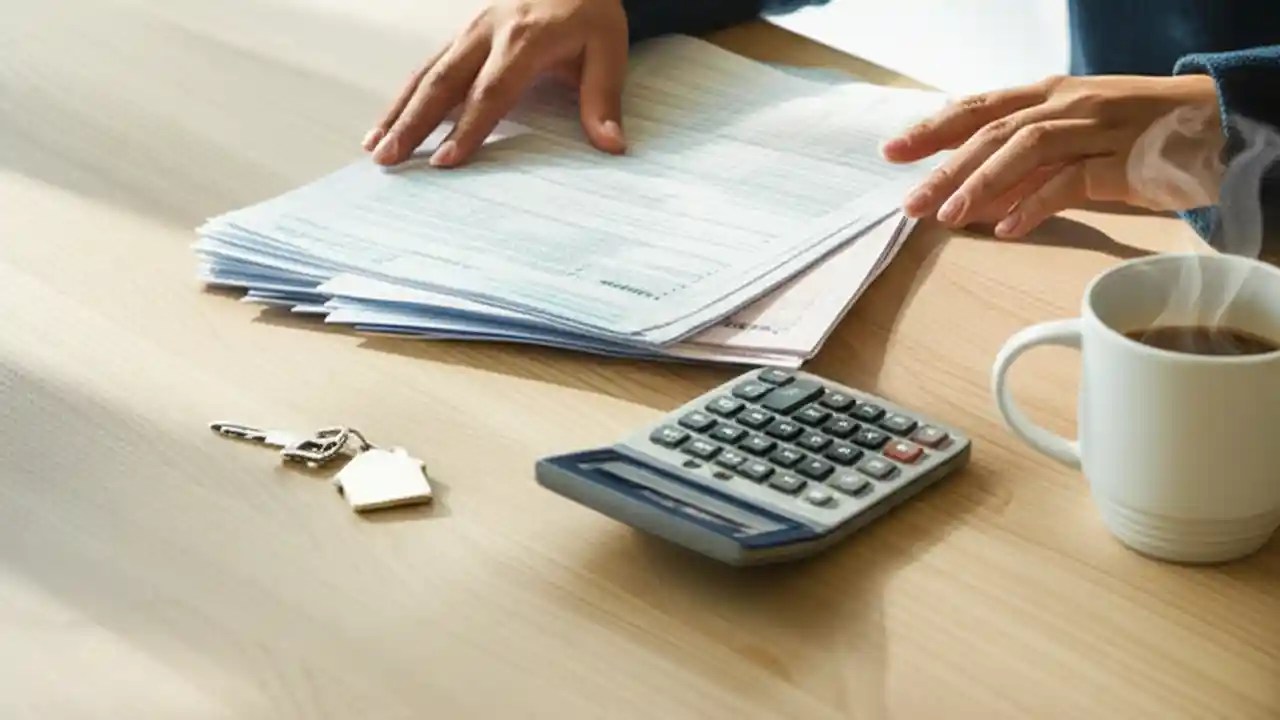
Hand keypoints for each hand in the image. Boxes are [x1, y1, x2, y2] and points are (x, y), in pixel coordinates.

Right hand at [364, 0, 627, 167]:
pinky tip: (387, 122)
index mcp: (525, 38)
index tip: (447, 160)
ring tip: (374, 147)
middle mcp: (488, 33)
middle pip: (444, 82)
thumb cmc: (589, 12)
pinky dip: (404, 97)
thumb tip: (611, 145)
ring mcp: (469, 32)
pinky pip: (427, 67)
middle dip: (413, 123)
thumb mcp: (609, 49)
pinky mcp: (462, 37)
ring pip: (426, 73)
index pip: (491, 90)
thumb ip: (603, 99)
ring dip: (398, 111)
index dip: (469, 126)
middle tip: (390, 159)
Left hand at [882, 75, 1224, 237]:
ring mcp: (1094, 129)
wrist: (1215, 125)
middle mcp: (1067, 104)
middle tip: (910, 202)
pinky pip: (1069, 181)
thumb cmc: (1136, 134)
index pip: (979, 106)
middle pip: (993, 130)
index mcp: (1049, 94)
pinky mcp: (1121, 160)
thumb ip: (1026, 164)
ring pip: (1025, 149)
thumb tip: (974, 199)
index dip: (933, 128)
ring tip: (947, 218)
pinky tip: (1005, 229)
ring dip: (981, 184)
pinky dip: (1033, 205)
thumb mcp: (1074, 137)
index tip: (892, 152)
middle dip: (945, 166)